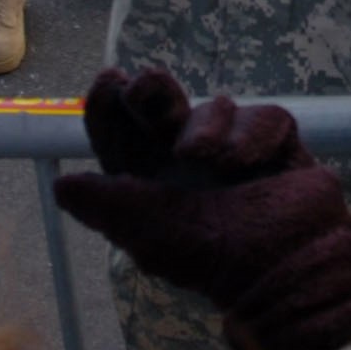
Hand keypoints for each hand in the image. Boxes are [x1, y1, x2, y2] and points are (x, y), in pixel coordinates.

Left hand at [54, 69, 350, 349]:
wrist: (289, 267)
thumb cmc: (212, 256)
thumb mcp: (148, 232)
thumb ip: (104, 205)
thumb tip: (61, 186)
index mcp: (152, 183)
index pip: (122, 134)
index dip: (110, 106)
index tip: (109, 82)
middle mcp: (189, 163)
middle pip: (162, 107)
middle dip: (153, 91)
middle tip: (146, 84)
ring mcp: (235, 152)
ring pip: (215, 107)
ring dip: (207, 127)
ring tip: (204, 157)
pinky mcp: (278, 145)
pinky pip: (263, 117)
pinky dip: (252, 136)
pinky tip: (247, 162)